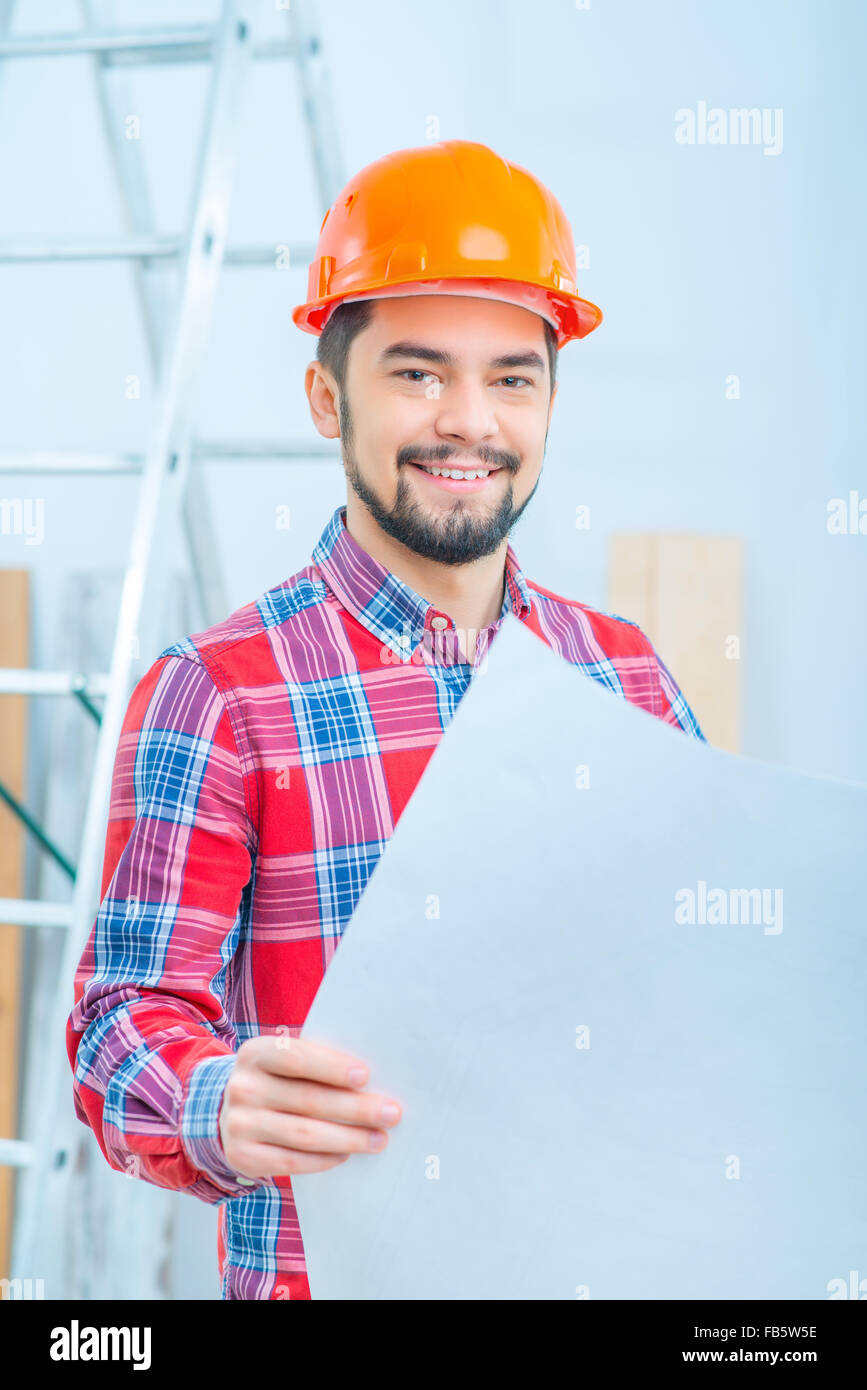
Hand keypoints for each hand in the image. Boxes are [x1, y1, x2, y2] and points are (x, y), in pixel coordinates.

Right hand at [218, 1034, 401, 1178]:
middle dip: (355, 1108)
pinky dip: (324, 1159)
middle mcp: (242, 1087)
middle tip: (391, 1113)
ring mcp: (239, 1125)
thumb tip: (371, 1081)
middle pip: (308, 1100)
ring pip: (304, 1134)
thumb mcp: (285, 1061)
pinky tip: (347, 1155)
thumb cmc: (277, 1080)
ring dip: (348, 1138)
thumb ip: (318, 1063)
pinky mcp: (242, 1157)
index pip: (296, 1058)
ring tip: (379, 1139)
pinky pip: (291, 1161)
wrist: (229, 1112)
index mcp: (255, 1053)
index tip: (365, 1076)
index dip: (331, 1067)